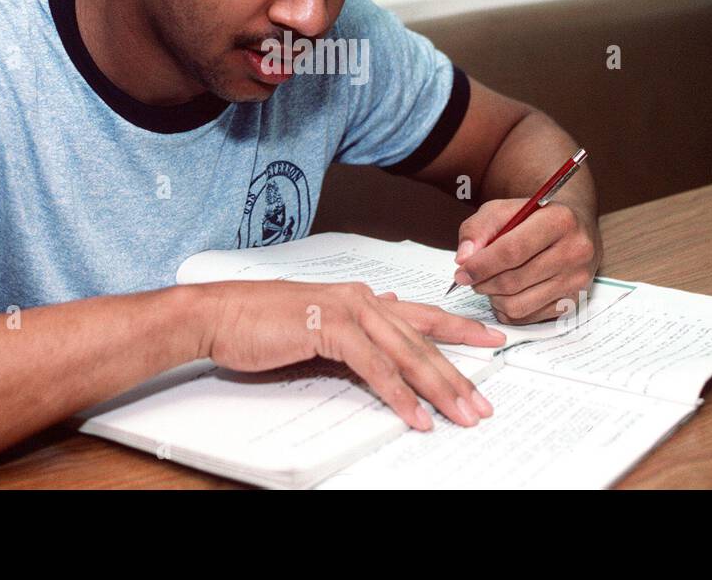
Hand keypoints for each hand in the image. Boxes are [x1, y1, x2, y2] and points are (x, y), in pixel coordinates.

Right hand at [198, 280, 505, 429]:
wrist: (219, 314)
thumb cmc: (259, 322)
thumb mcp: (316, 326)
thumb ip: (352, 333)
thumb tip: (380, 342)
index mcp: (360, 298)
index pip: (421, 315)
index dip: (459, 327)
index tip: (492, 338)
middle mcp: (361, 299)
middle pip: (422, 340)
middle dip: (457, 374)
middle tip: (483, 403)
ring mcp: (347, 311)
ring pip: (407, 354)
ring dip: (438, 388)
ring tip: (462, 414)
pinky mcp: (330, 330)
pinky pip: (375, 368)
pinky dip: (398, 394)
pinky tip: (415, 414)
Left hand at [451, 199, 601, 323]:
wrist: (572, 227)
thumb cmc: (533, 218)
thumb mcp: (502, 210)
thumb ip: (478, 229)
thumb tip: (464, 259)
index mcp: (559, 220)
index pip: (512, 250)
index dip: (481, 265)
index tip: (461, 272)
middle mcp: (575, 251)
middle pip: (514, 280)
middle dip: (483, 283)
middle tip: (471, 278)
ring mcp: (576, 279)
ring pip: (518, 304)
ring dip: (493, 298)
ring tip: (489, 284)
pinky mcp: (574, 301)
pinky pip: (528, 317)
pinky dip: (508, 309)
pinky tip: (506, 293)